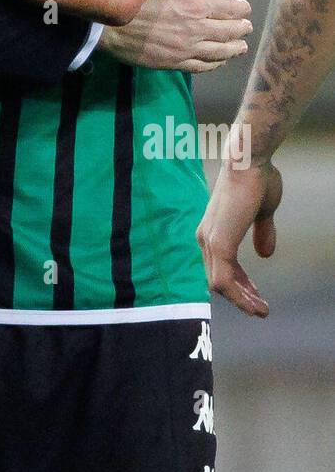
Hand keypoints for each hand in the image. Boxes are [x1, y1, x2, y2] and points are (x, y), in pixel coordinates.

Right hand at [100, 0, 251, 71]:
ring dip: (233, 49)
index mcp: (198, 3)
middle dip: (240, 29)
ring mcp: (185, 49)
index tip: (245, 7)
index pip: (230, 8)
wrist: (107, 21)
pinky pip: (201, 66)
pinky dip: (214, 64)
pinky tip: (219, 62)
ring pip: (218, 52)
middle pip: (228, 31)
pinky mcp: (172, 62)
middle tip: (247, 27)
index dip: (241, 8)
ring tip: (241, 47)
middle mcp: (197, 29)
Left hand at [196, 150, 282, 316]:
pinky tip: (257, 304)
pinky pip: (225, 281)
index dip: (240, 283)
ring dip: (241, 301)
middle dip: (240, 295)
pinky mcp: (219, 244)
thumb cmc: (257, 179)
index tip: (257, 294)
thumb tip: (266, 254)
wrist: (249, 160)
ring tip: (262, 311)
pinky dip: (240, 297)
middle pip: (218, 278)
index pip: (221, 265)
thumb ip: (262, 232)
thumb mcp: (262, 211)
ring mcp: (210, 241)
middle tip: (260, 308)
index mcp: (213, 229)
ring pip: (220, 285)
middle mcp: (206, 237)